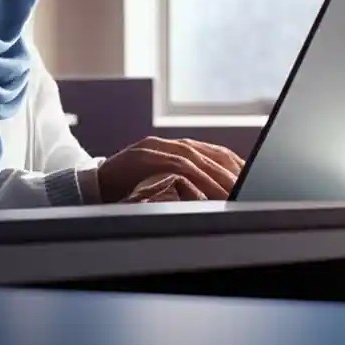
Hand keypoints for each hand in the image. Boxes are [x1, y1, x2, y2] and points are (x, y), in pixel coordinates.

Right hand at [96, 137, 244, 203]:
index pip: (214, 154)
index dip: (237, 166)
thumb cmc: (124, 191)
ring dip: (219, 177)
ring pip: (198, 159)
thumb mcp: (159, 187)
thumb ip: (183, 186)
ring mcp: (155, 148)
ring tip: (237, 193)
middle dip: (235, 172)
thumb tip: (214, 199)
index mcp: (174, 149)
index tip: (256, 180)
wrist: (88, 187)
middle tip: (254, 189)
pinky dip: (198, 179)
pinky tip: (211, 192)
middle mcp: (167, 144)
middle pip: (211, 154)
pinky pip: (178, 166)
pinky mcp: (144, 156)